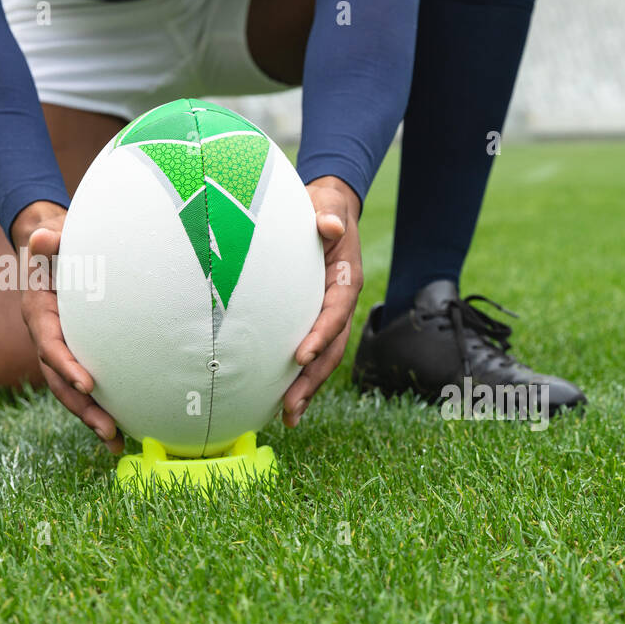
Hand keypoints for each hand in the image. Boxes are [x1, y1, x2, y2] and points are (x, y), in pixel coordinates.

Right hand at [12, 200, 123, 453]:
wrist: (55, 251)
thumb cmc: (59, 244)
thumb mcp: (53, 238)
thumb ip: (50, 239)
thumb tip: (42, 237)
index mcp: (39, 315)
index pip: (50, 344)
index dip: (65, 365)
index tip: (87, 384)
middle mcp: (46, 339)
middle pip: (59, 381)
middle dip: (81, 408)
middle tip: (107, 430)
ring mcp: (62, 352)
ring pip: (72, 393)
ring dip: (93, 419)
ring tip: (116, 443)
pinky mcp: (77, 358)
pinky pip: (87, 389)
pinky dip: (103, 410)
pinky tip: (125, 435)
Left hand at [281, 176, 363, 426]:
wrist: (327, 214)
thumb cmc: (323, 209)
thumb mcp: (328, 206)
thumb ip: (328, 215)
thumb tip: (329, 225)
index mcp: (345, 281)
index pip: (335, 312)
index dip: (320, 336)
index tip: (299, 357)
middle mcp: (341, 305)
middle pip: (331, 349)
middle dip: (312, 381)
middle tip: (290, 408)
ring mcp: (329, 318)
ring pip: (322, 360)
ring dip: (306, 390)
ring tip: (287, 418)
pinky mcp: (315, 323)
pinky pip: (310, 355)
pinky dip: (298, 380)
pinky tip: (279, 403)